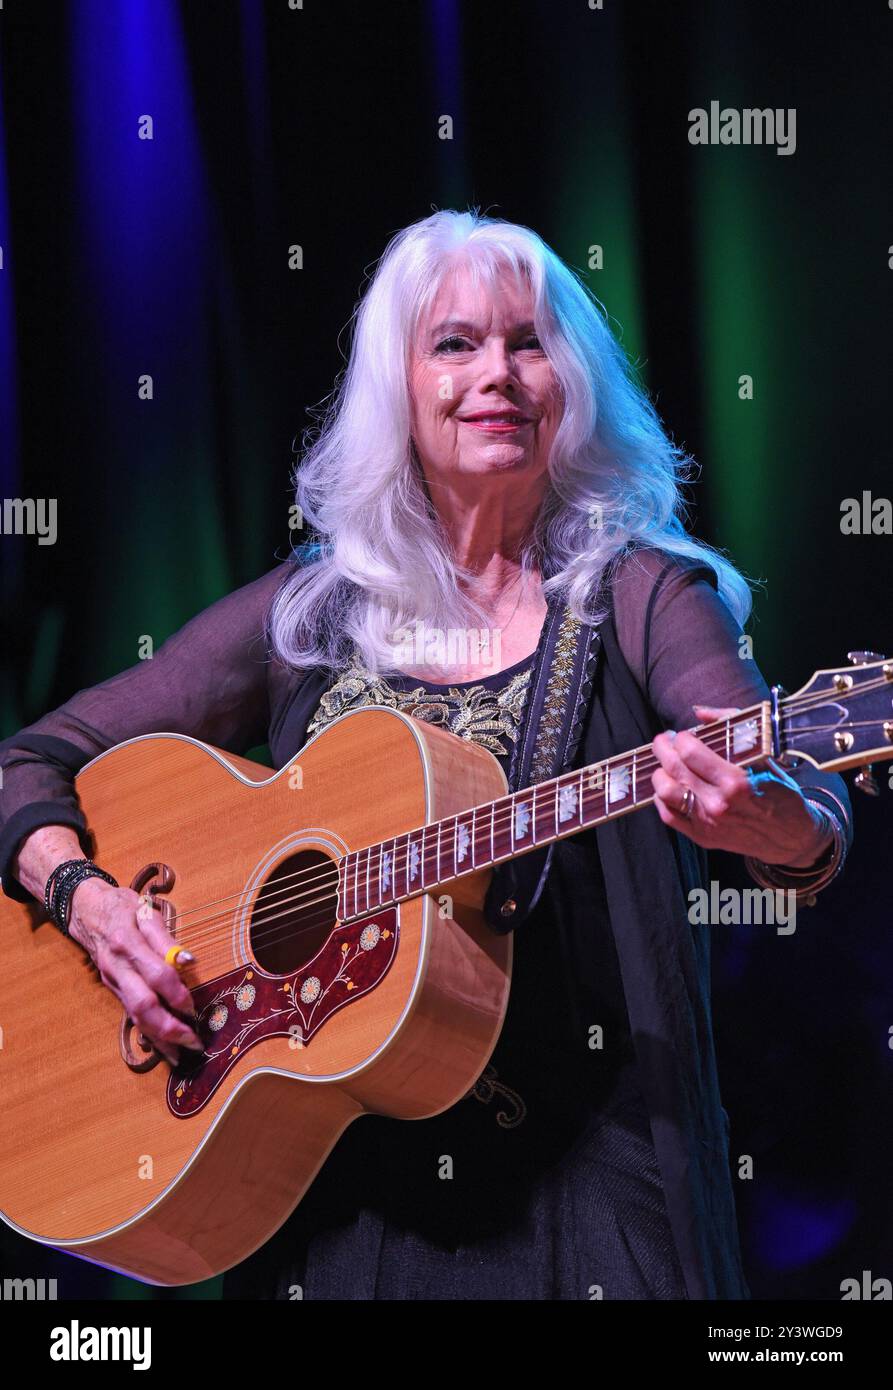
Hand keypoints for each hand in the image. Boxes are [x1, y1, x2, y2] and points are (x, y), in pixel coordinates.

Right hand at [68, 877, 203, 1065]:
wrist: (85, 910)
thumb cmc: (121, 907)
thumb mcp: (145, 911)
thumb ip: (166, 937)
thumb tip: (189, 961)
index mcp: (128, 943)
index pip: (156, 975)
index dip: (177, 993)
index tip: (195, 1007)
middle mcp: (118, 967)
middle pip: (143, 1004)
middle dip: (169, 1027)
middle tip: (193, 1041)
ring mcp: (114, 981)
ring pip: (135, 1016)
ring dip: (159, 1039)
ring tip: (182, 1055)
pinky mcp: (113, 989)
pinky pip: (131, 1014)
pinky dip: (148, 1033)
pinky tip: (164, 1048)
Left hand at [650, 703, 832, 866]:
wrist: (792, 835)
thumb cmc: (780, 792)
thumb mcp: (766, 756)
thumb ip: (733, 728)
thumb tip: (700, 712)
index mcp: (736, 781)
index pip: (690, 751)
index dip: (681, 738)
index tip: (683, 734)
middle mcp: (718, 803)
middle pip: (673, 768)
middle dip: (663, 748)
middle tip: (665, 741)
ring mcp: (708, 822)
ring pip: (665, 792)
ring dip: (660, 773)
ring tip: (666, 765)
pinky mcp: (703, 837)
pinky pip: (668, 816)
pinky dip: (662, 798)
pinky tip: (670, 786)